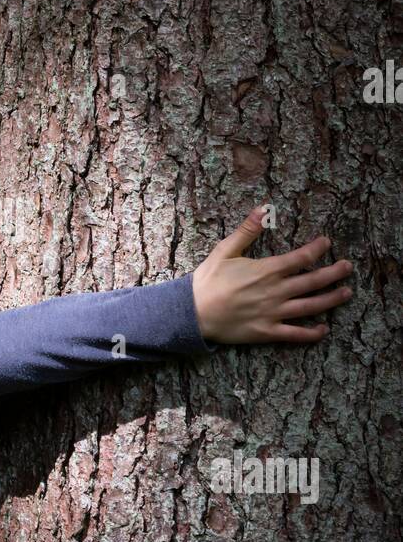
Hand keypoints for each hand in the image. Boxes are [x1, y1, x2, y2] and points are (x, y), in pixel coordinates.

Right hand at [192, 206, 353, 344]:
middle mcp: (275, 291)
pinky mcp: (267, 331)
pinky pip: (295, 334)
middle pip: (313, 281)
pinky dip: (312, 333)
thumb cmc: (208, 280)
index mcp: (267, 270)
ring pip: (311, 306)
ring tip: (346, 293)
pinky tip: (324, 329)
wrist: (193, 312)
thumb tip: (262, 208)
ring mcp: (273, 313)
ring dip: (331, 300)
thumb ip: (247, 230)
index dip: (317, 248)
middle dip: (334, 273)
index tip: (327, 242)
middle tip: (348, 267)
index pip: (301, 257)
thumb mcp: (225, 250)